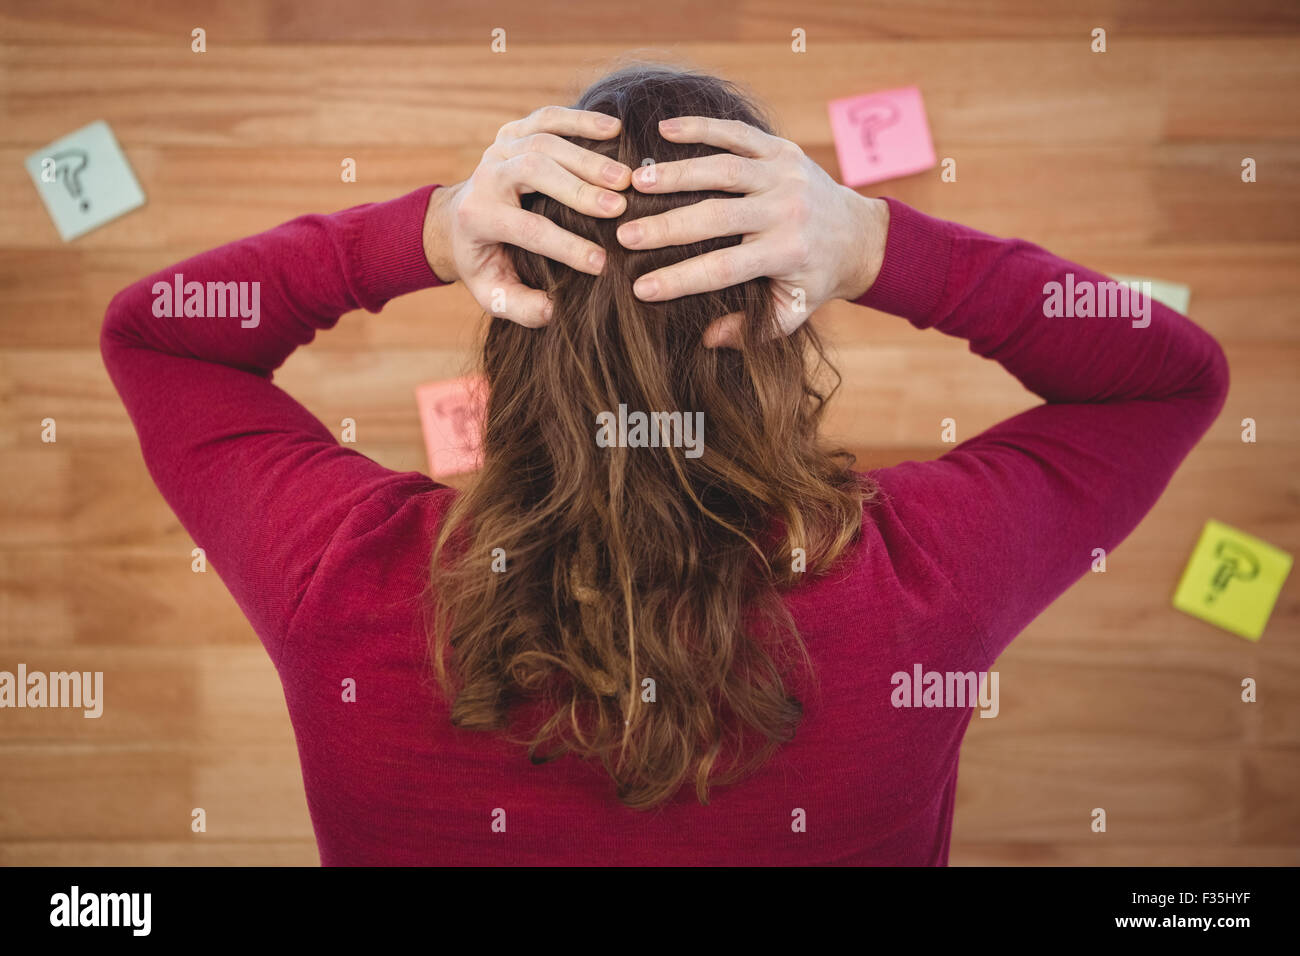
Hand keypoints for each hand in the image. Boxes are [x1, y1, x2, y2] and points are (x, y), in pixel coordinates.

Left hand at [423, 106, 634, 326]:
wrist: (458, 221)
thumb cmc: (485, 261)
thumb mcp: (492, 293)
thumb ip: (519, 306)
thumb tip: (552, 310)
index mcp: (479, 216)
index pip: (526, 228)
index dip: (564, 246)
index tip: (602, 263)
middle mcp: (486, 176)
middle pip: (534, 172)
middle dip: (578, 190)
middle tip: (619, 207)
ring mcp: (501, 148)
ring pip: (545, 141)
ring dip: (588, 158)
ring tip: (626, 178)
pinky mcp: (516, 131)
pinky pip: (549, 117)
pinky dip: (582, 120)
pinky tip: (615, 130)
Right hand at [615, 116, 889, 346]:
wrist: (857, 234)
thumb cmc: (814, 279)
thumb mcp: (792, 312)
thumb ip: (753, 330)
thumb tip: (708, 338)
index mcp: (787, 252)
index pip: (724, 268)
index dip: (680, 279)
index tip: (640, 289)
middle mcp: (786, 210)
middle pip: (716, 216)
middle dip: (666, 227)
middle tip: (623, 234)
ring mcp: (784, 173)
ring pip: (723, 169)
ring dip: (677, 173)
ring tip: (635, 181)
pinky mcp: (781, 149)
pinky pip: (737, 133)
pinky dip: (701, 128)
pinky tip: (664, 129)